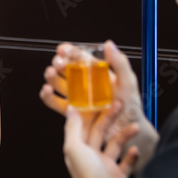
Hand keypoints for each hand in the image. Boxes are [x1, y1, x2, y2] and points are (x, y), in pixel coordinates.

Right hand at [40, 40, 158, 169]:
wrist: (129, 133)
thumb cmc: (131, 107)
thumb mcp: (128, 83)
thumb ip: (119, 64)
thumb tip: (108, 44)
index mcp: (97, 73)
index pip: (80, 58)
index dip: (70, 52)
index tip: (62, 49)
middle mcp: (85, 84)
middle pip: (66, 69)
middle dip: (59, 63)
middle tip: (58, 64)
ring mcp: (77, 98)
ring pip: (58, 83)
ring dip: (51, 77)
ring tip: (50, 73)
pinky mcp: (71, 112)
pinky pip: (55, 102)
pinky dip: (48, 96)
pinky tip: (46, 91)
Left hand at [64, 101, 139, 177]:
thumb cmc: (87, 173)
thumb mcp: (75, 147)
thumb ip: (73, 128)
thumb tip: (70, 108)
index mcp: (80, 149)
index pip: (85, 126)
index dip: (92, 112)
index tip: (101, 99)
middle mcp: (92, 156)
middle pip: (101, 132)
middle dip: (110, 118)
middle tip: (121, 104)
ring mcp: (106, 167)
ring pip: (116, 145)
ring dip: (125, 135)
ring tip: (136, 127)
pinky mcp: (119, 177)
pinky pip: (127, 163)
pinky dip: (132, 155)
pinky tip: (136, 149)